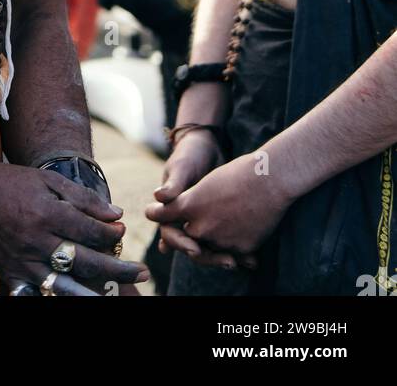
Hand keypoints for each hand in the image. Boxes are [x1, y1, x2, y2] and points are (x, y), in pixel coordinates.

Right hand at [0, 162, 148, 294]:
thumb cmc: (11, 183)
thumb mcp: (46, 179)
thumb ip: (82, 197)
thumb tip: (115, 213)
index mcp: (48, 214)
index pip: (91, 231)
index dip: (112, 234)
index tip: (122, 233)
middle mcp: (39, 241)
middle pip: (87, 261)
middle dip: (119, 268)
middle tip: (143, 271)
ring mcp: (26, 262)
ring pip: (67, 286)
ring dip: (95, 294)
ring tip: (116, 297)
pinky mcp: (12, 275)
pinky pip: (39, 294)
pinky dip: (57, 298)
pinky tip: (77, 299)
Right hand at [146, 129, 234, 267]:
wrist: (209, 148)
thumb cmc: (191, 155)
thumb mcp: (183, 167)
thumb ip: (174, 183)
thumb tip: (159, 196)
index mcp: (171, 211)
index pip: (170, 234)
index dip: (180, 243)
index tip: (194, 249)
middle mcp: (185, 221)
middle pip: (192, 247)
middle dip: (208, 257)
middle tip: (226, 262)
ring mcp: (203, 223)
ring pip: (209, 248)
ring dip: (222, 257)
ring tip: (238, 262)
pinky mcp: (220, 222)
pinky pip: (225, 242)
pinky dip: (236, 251)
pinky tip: (251, 259)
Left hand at [146, 150, 291, 267]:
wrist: (270, 180)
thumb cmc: (238, 174)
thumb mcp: (208, 182)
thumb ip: (192, 200)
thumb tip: (178, 206)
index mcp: (190, 205)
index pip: (164, 215)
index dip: (157, 214)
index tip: (152, 212)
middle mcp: (201, 226)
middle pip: (187, 239)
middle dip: (189, 235)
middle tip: (193, 231)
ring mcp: (221, 240)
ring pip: (209, 249)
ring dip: (212, 244)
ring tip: (221, 236)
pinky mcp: (240, 249)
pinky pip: (233, 255)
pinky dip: (234, 251)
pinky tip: (239, 244)